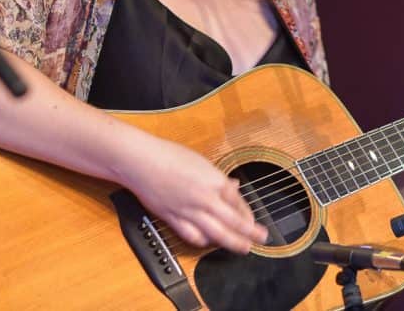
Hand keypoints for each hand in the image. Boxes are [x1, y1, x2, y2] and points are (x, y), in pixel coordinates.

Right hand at [124, 136, 268, 253]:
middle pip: (234, 222)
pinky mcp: (173, 219)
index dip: (249, 215)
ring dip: (232, 242)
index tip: (254, 221)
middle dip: (250, 233)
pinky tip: (209, 243)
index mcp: (214, 181)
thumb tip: (233, 186)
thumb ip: (218, 178)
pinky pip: (192, 236)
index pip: (239, 203)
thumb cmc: (169, 155)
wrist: (142, 161)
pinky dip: (203, 242)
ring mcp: (189, 211)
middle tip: (261, 239)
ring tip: (243, 248)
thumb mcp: (201, 162)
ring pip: (217, 233)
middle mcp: (205, 198)